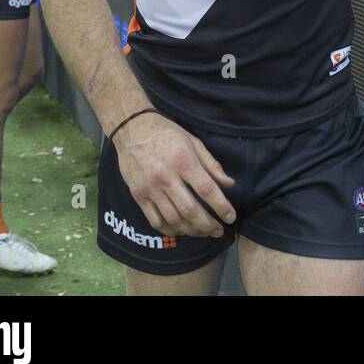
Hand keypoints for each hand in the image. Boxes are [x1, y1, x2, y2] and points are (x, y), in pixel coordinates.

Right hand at [113, 112, 236, 237]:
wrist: (132, 130)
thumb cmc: (168, 134)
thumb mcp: (194, 142)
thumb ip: (211, 165)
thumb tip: (229, 184)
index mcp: (183, 161)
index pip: (206, 189)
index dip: (221, 206)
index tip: (231, 217)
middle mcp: (166, 177)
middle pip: (189, 209)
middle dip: (207, 224)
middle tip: (218, 231)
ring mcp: (150, 188)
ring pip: (173, 219)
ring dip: (191, 230)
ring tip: (203, 232)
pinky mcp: (138, 196)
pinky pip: (155, 220)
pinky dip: (170, 230)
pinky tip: (182, 230)